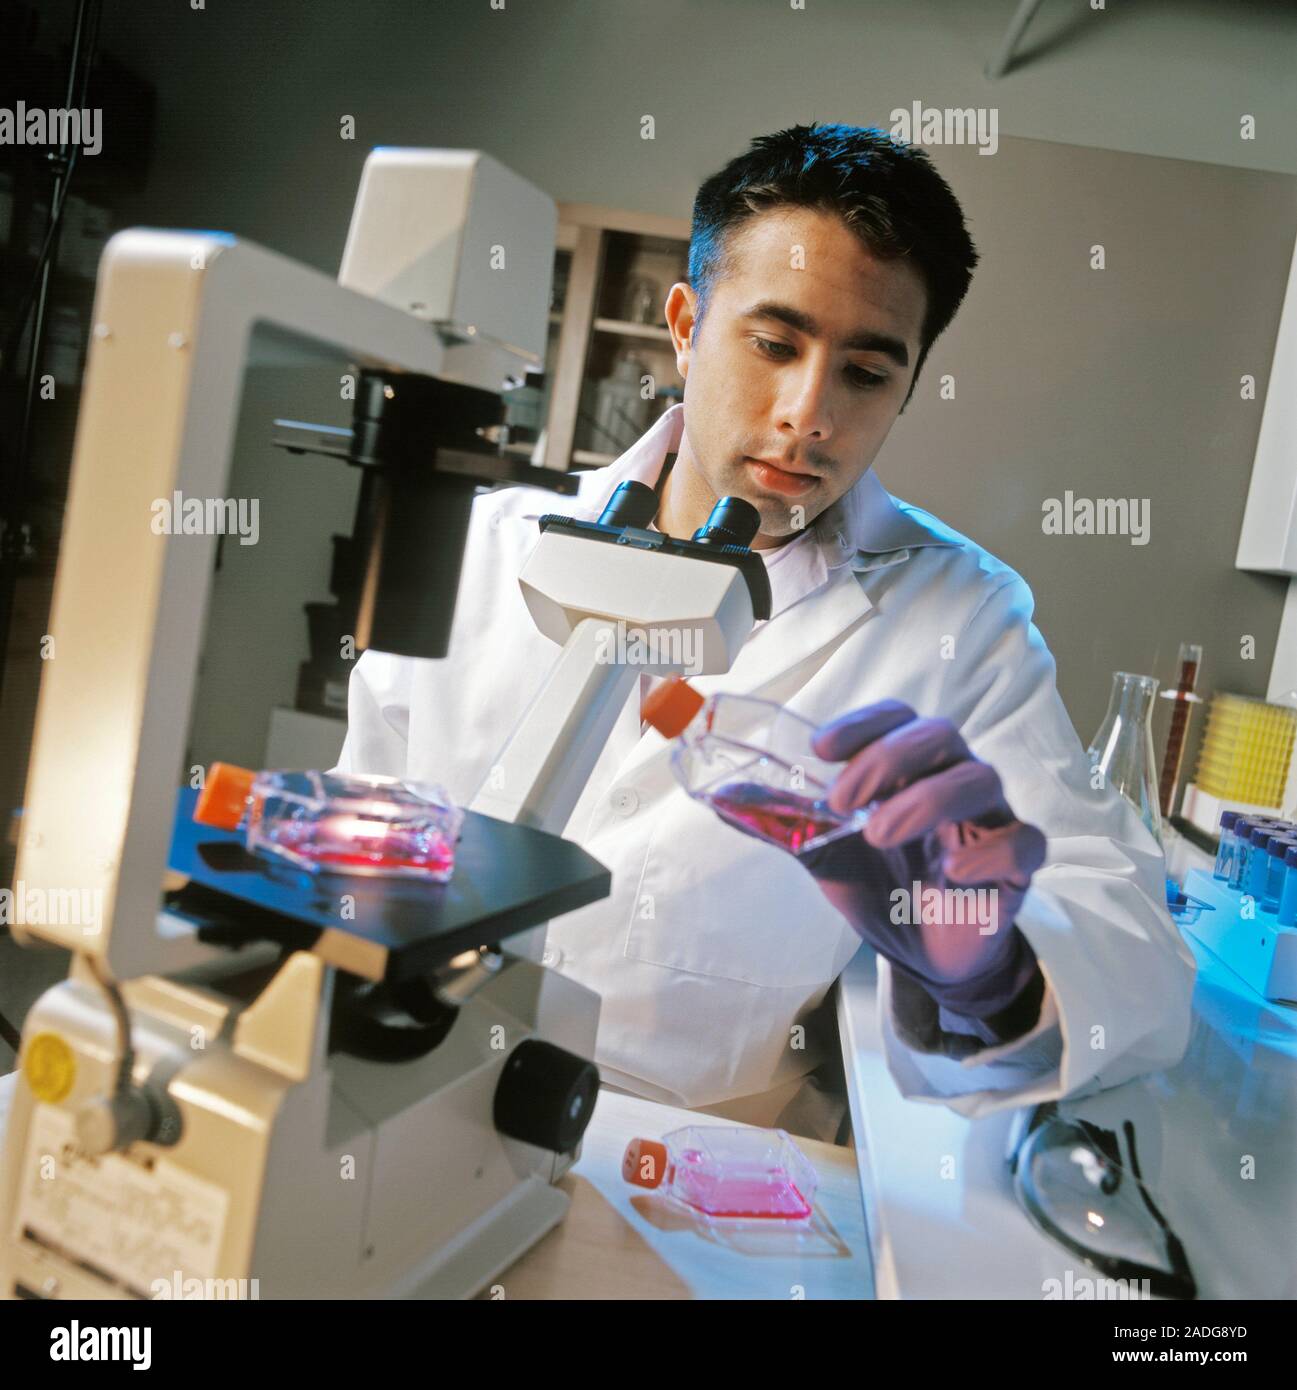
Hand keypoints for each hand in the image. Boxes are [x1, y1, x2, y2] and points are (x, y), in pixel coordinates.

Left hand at [800, 700, 1047, 1017]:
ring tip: (880, 833)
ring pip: (980, 778)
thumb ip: (786, 822)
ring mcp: (989, 819)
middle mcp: (953, 779)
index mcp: (911, 767)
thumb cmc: (880, 886)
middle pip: (940, 734)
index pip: (898, 717)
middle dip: (887, 758)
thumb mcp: (825, 854)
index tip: (821, 748)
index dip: (863, 724)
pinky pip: (1024, 841)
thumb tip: (722, 796)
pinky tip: (952, 872)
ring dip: (927, 799)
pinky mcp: (1016, 867)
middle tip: (843, 799)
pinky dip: (990, 851)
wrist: (923, 955)